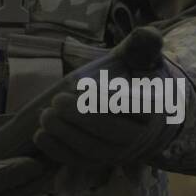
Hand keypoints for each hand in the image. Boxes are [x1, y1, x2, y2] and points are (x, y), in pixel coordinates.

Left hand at [33, 28, 183, 167]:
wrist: (148, 111)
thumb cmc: (139, 78)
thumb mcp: (144, 58)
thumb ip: (143, 45)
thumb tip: (147, 33)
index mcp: (155, 108)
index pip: (134, 107)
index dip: (109, 99)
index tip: (84, 86)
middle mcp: (142, 137)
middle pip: (112, 133)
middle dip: (82, 118)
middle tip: (58, 101)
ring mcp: (121, 154)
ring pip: (94, 151)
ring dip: (66, 135)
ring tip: (45, 117)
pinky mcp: (103, 162)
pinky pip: (81, 162)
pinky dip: (59, 152)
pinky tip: (40, 136)